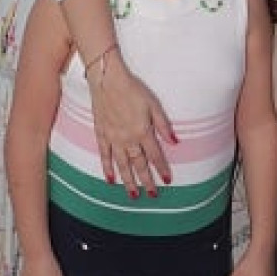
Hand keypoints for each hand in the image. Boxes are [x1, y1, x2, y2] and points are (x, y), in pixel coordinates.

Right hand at [88, 49, 175, 197]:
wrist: (107, 80)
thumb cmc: (132, 89)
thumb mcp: (153, 104)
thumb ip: (163, 125)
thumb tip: (175, 142)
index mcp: (143, 131)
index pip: (155, 155)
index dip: (162, 169)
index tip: (167, 181)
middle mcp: (128, 139)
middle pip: (139, 165)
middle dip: (147, 181)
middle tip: (152, 195)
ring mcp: (113, 138)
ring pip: (122, 165)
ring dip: (128, 181)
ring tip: (133, 195)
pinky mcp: (101, 134)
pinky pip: (104, 155)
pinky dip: (107, 168)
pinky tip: (110, 179)